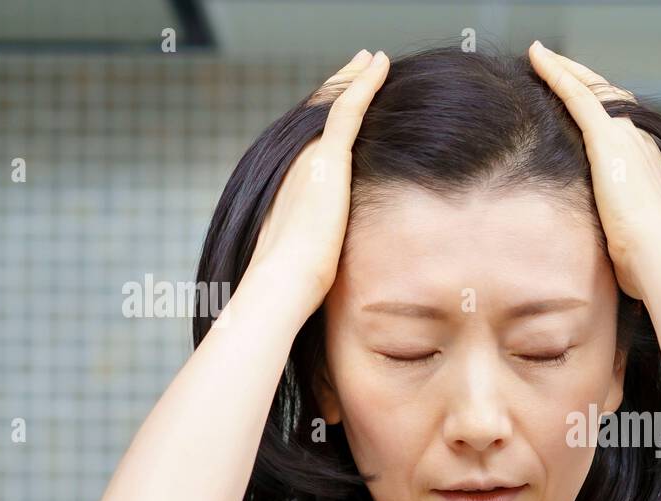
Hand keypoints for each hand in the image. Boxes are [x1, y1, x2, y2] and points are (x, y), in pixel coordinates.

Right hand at [245, 49, 389, 320]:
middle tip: (359, 65)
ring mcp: (311, 157)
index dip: (326, 117)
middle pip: (320, 115)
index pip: (313, 141)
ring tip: (371, 59)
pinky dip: (363, 83)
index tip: (341, 102)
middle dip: (339, 88)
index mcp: (292, 182)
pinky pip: (348, 108)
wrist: (283, 281)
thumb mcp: (307, 256)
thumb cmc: (292, 282)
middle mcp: (296, 162)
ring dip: (353, 78)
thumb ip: (316, 246)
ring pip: (334, 105)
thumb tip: (324, 268)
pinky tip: (377, 63)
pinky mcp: (328, 157)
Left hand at [528, 40, 660, 301]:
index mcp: (649, 168)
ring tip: (544, 59)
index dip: (604, 113)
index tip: (585, 106)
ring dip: (568, 71)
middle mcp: (641, 145)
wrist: (659, 258)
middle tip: (560, 70)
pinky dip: (558, 72)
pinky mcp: (608, 138)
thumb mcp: (633, 248)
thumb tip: (617, 268)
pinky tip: (538, 58)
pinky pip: (578, 94)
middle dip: (586, 83)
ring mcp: (626, 138)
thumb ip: (622, 243)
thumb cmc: (650, 266)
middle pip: (612, 100)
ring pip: (593, 90)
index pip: (623, 129)